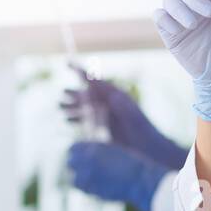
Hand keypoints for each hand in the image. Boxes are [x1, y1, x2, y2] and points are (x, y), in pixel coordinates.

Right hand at [60, 72, 187, 170]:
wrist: (149, 147)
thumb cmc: (142, 129)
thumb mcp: (130, 114)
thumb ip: (119, 102)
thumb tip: (106, 90)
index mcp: (115, 95)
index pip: (94, 80)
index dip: (80, 71)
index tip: (68, 63)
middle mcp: (110, 103)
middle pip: (88, 95)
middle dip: (74, 94)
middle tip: (62, 95)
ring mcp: (107, 116)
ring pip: (86, 108)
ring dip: (73, 107)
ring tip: (60, 108)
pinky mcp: (106, 128)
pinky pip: (88, 121)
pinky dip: (78, 120)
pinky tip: (67, 120)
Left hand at [67, 140, 167, 210]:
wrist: (140, 180)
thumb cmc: (131, 164)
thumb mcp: (111, 151)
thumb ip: (95, 152)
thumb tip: (84, 156)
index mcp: (92, 148)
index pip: (72, 149)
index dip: (76, 153)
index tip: (80, 157)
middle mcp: (87, 162)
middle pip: (70, 163)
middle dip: (75, 166)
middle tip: (83, 169)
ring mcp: (88, 178)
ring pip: (74, 180)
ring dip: (80, 179)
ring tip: (90, 180)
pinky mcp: (92, 191)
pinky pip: (84, 190)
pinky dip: (87, 189)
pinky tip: (97, 186)